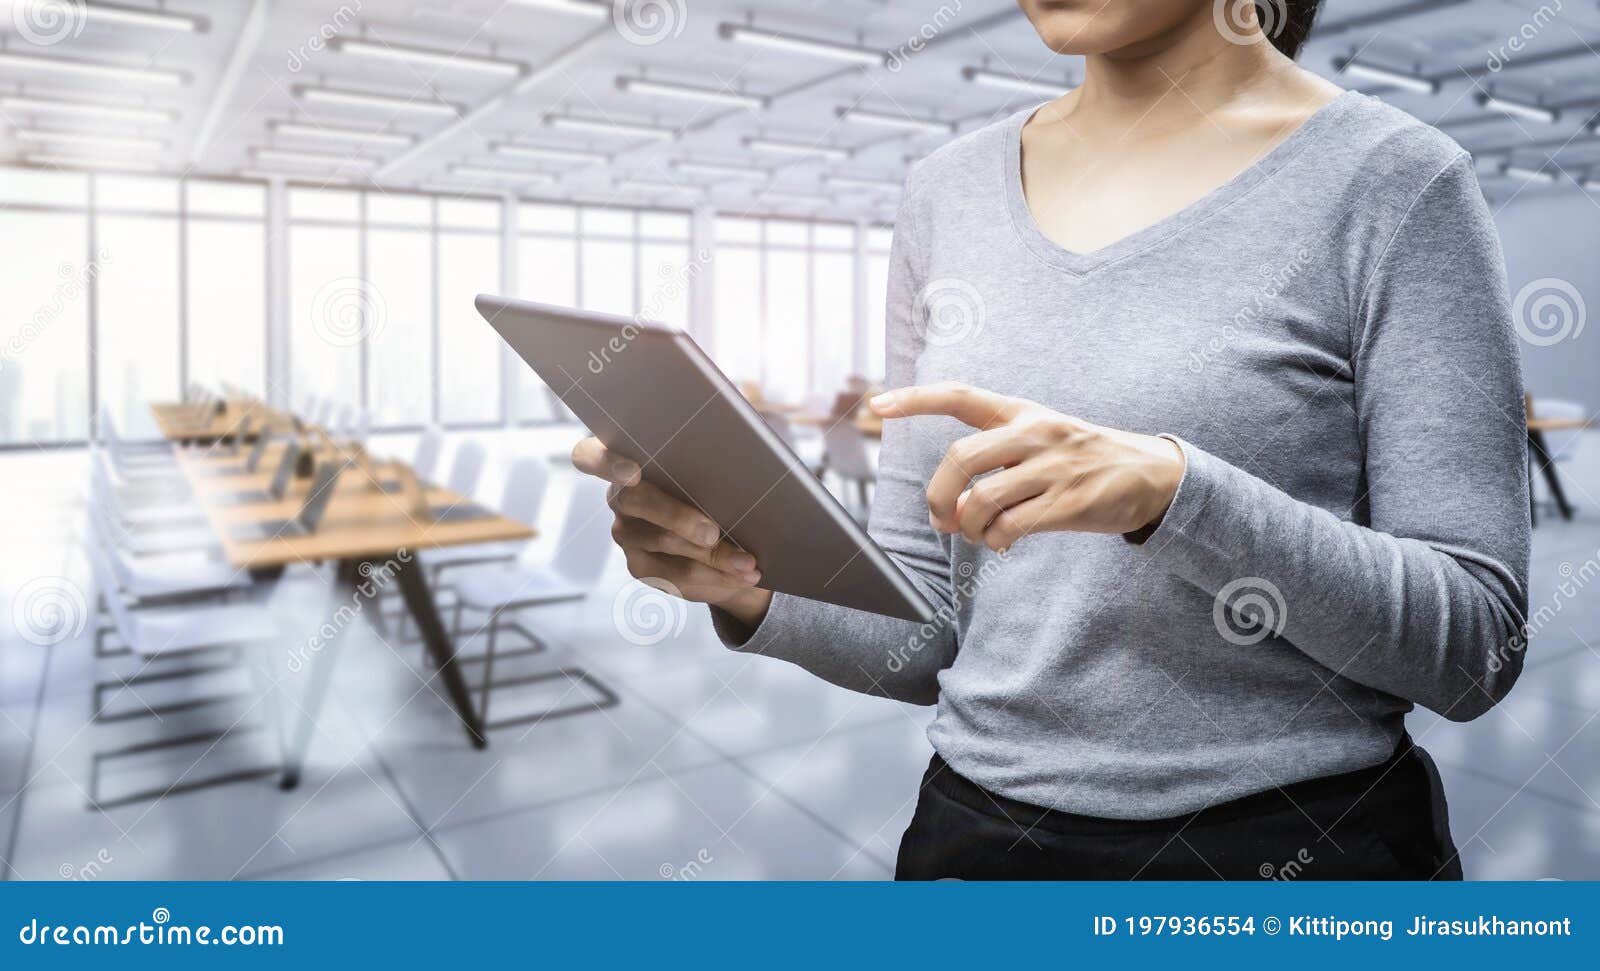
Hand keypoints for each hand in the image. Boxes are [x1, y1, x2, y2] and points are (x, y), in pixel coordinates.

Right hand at [571, 437, 772, 628]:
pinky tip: (742, 579)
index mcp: (627, 457)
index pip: (588, 455)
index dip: (605, 463)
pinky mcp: (642, 567)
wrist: (728, 528)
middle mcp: (618, 497)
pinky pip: (676, 576)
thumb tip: (745, 449)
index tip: (633, 473)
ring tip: (749, 564)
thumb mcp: (717, 463)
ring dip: (713, 556)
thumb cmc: (718, 481)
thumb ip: (714, 455)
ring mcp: (626, 535)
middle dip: (677, 518)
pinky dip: (714, 578)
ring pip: (664, 544)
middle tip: (713, 533)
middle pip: (635, 503)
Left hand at [870, 382, 1184, 550]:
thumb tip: (949, 507)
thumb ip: (996, 457)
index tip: (877, 405)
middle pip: (960, 459)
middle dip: (938, 496)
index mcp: (1022, 411)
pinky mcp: (1070, 503)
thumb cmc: (1082, 459)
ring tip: (978, 535)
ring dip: (969, 528)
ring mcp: (1054, 467)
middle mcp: (1034, 433)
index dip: (915, 399)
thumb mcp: (1042, 436)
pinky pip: (1012, 527)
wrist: (1152, 475)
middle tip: (941, 518)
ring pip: (983, 501)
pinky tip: (1003, 543)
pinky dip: (997, 542)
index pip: (960, 395)